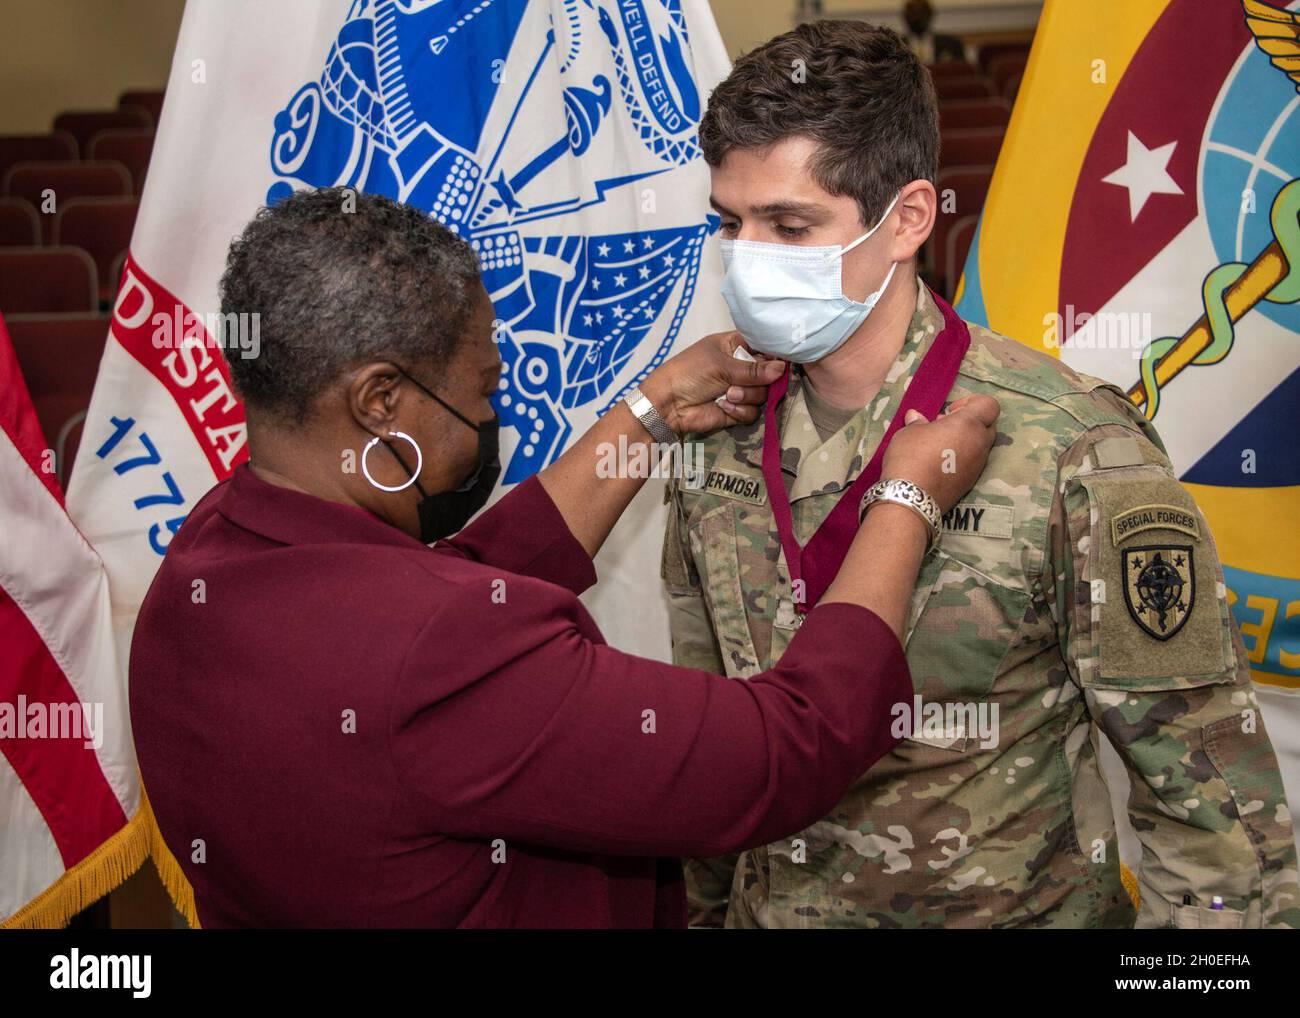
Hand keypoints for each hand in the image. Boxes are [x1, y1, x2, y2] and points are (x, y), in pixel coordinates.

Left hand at [638, 332, 785, 435]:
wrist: (669, 404)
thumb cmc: (690, 372)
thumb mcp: (721, 365)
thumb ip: (753, 369)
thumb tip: (783, 368)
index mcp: (736, 347)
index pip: (765, 348)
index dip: (774, 355)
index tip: (780, 362)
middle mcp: (741, 368)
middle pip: (769, 374)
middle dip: (758, 381)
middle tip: (739, 383)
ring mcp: (740, 390)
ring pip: (763, 395)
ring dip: (747, 396)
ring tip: (727, 396)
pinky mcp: (737, 410)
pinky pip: (753, 412)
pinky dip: (741, 410)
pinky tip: (724, 407)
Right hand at [881, 394, 999, 511]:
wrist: (911, 499)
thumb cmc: (911, 457)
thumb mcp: (908, 433)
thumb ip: (918, 422)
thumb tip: (915, 416)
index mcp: (968, 424)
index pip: (989, 405)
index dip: (972, 403)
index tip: (950, 412)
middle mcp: (979, 444)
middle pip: (987, 425)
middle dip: (968, 423)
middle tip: (943, 428)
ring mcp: (977, 465)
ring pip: (980, 445)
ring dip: (964, 441)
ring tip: (939, 447)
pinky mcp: (971, 481)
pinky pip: (972, 462)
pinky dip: (961, 458)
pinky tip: (939, 463)